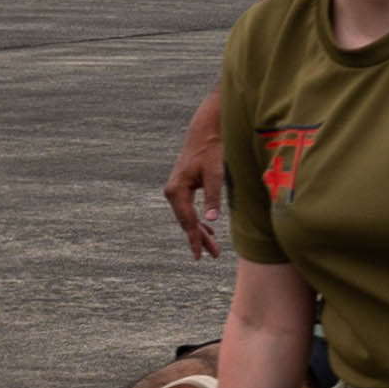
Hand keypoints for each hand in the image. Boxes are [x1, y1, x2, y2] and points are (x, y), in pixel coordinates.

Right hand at [162, 98, 224, 259]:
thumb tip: (211, 219)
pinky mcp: (182, 187)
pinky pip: (188, 209)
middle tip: (213, 254)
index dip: (194, 239)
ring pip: (187, 216)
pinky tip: (207, 229)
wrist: (205, 132)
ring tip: (213, 248)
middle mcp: (172, 191)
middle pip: (185, 221)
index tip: (200, 255)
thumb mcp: (215, 173)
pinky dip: (197, 220)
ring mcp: (176, 189)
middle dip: (199, 238)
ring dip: (199, 231)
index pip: (187, 220)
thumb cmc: (212, 150)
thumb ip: (212, 196)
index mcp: (177, 190)